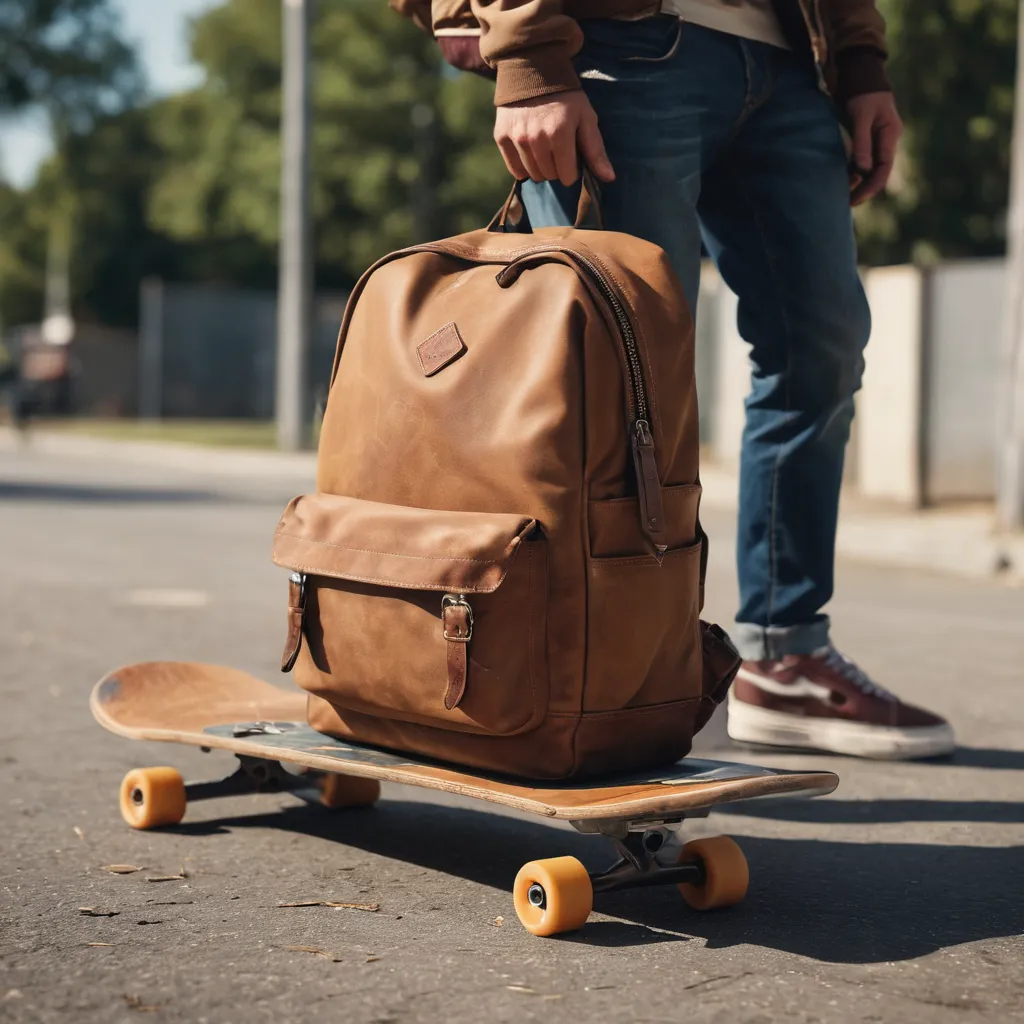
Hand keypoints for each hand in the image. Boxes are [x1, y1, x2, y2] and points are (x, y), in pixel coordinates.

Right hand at [493, 90, 614, 185]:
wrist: (533, 69)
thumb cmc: (566, 96)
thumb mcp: (586, 117)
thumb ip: (595, 150)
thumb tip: (609, 178)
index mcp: (559, 134)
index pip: (567, 176)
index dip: (573, 170)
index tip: (573, 156)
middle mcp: (536, 139)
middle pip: (550, 176)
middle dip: (557, 168)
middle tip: (558, 149)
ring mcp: (517, 138)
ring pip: (533, 174)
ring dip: (541, 168)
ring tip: (545, 149)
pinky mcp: (501, 136)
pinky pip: (514, 169)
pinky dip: (523, 167)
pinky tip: (530, 152)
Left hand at [846, 91, 902, 205]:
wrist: (861, 75)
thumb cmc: (863, 93)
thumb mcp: (862, 116)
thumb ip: (862, 143)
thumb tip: (862, 171)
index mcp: (890, 135)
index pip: (883, 169)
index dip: (871, 187)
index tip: (856, 200)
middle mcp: (886, 141)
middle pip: (877, 172)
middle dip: (863, 189)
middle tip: (845, 203)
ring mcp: (876, 141)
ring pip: (868, 168)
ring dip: (856, 182)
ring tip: (841, 195)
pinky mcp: (865, 140)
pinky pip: (860, 161)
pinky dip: (851, 172)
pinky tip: (840, 181)